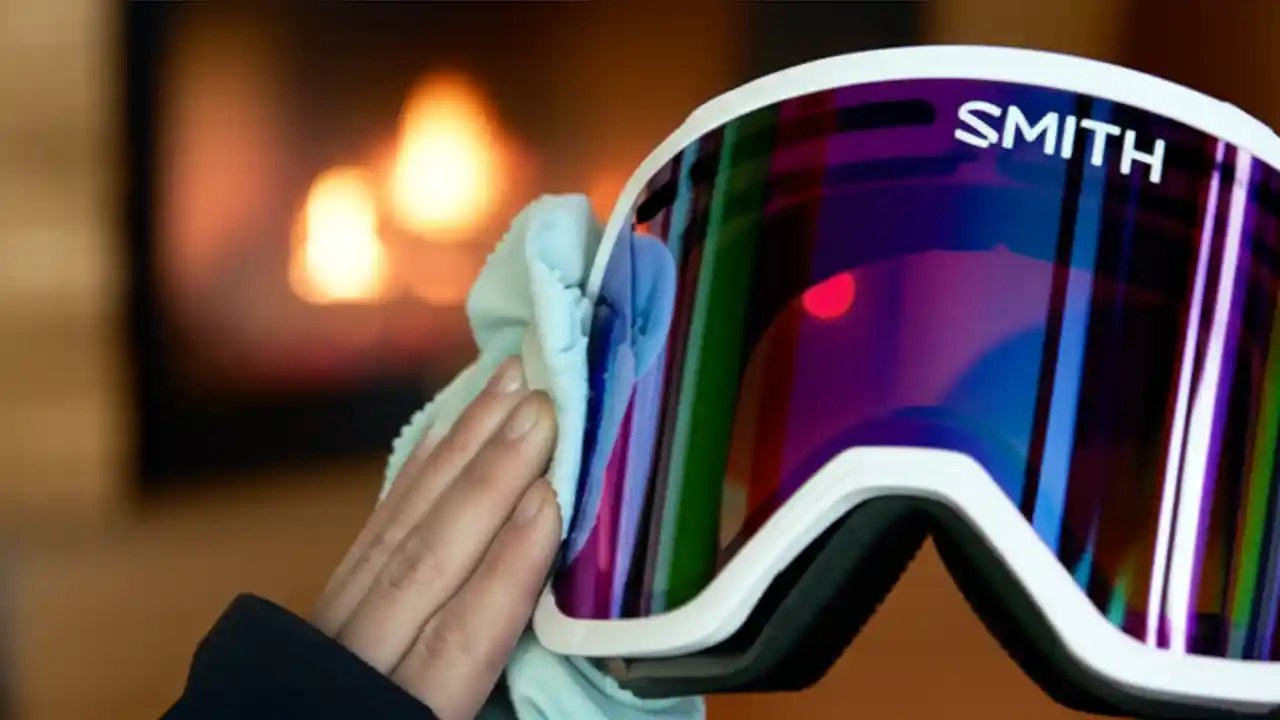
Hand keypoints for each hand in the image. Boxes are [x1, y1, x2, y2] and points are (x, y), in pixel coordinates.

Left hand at [312, 357, 560, 719]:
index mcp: (397, 712)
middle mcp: (356, 661)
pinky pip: (374, 528)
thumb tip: (529, 591)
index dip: (507, 567)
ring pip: (399, 529)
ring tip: (507, 387)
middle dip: (489, 480)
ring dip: (461, 452)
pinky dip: (416, 473)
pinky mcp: (328, 602)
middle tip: (541, 408)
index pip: (459, 637)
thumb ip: (470, 676)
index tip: (551, 499)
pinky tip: (449, 430)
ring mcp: (335, 625)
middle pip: (426, 562)